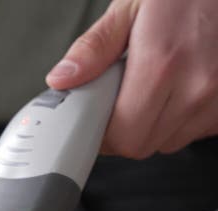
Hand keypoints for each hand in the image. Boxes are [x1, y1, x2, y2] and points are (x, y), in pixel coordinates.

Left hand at [46, 0, 217, 158]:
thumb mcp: (131, 7)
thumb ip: (94, 48)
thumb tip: (63, 78)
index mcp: (162, 63)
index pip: (122, 135)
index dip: (102, 134)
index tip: (96, 120)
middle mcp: (197, 85)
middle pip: (144, 145)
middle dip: (125, 130)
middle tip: (122, 100)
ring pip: (172, 141)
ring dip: (156, 125)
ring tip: (157, 86)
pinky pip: (199, 130)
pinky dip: (185, 118)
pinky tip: (182, 87)